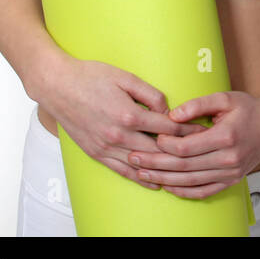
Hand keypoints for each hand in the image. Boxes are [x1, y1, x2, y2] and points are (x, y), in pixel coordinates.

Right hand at [41, 55, 203, 189]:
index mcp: (129, 114)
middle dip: (181, 151)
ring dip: (164, 168)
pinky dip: (140, 178)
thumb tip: (168, 110)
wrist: (56, 85)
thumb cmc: (91, 76)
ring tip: (184, 170)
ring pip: (142, 165)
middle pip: (158, 150)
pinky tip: (154, 182)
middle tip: (200, 152)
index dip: (188, 130)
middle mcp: (118, 135)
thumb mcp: (126, 77)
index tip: (203, 132)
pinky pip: (121, 171)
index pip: (168, 128)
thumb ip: (151, 94)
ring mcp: (106, 147)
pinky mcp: (95, 153)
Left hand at [129, 90, 259, 198]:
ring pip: (189, 181)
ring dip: (163, 178)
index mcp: (226, 136)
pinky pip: (202, 191)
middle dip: (155, 163)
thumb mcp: (225, 97)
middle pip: (183, 166)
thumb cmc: (249, 109)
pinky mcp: (231, 180)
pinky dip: (183, 191)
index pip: (187, 147)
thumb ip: (198, 104)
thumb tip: (172, 115)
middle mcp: (228, 158)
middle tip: (134, 158)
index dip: (166, 144)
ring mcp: (230, 173)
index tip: (153, 136)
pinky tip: (167, 186)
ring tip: (142, 172)